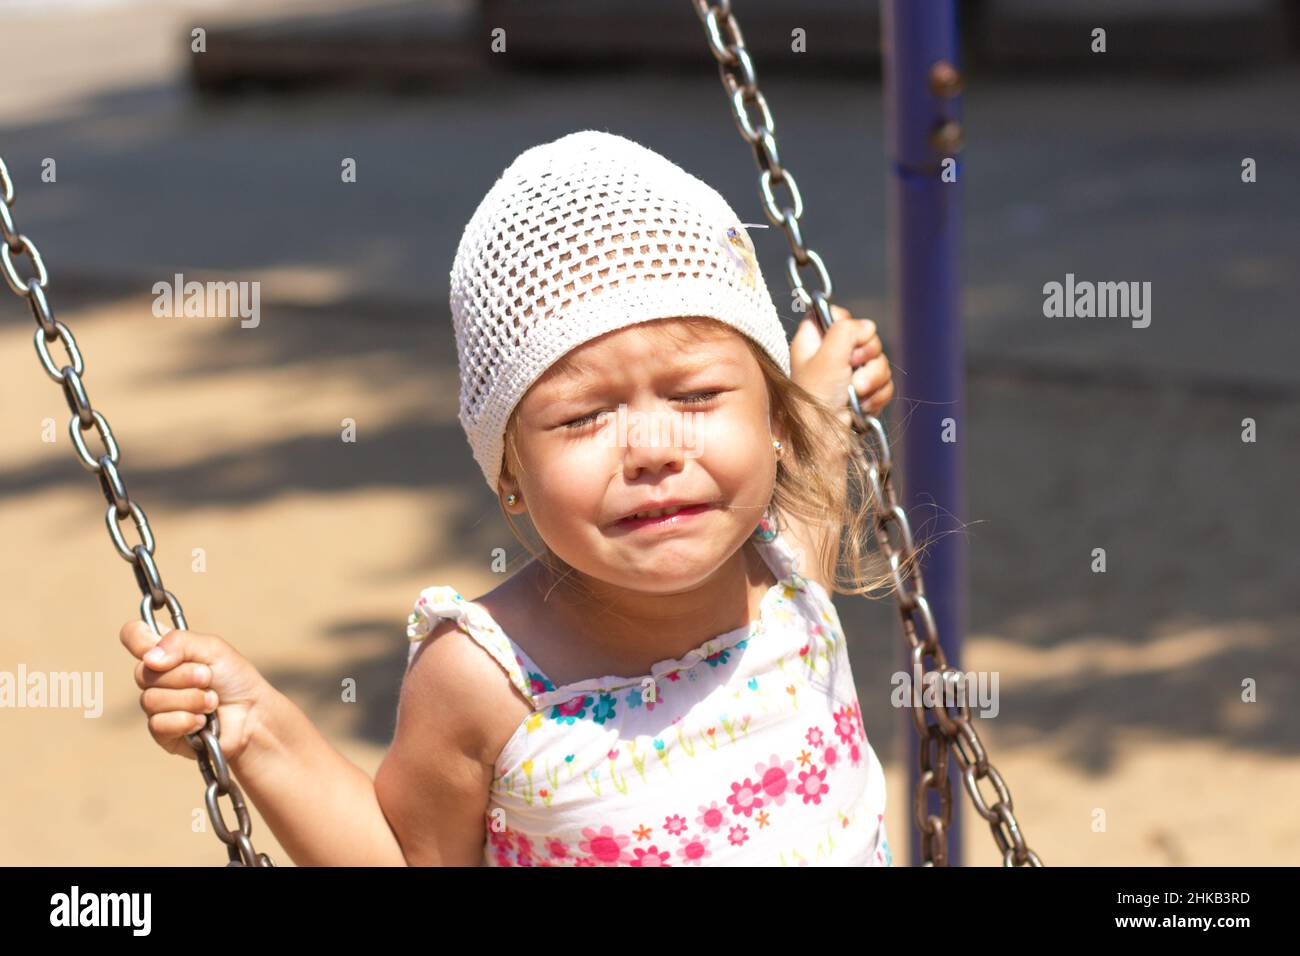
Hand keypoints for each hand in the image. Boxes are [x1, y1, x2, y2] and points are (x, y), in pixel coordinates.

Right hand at [120, 620, 269, 767]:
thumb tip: (150, 658)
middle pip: (142, 673)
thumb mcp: (213, 649)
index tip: (161, 651)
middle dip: (183, 676)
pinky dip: (186, 720)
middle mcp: (156, 677)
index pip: (132, 635)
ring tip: (212, 701)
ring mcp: (157, 705)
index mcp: (165, 651)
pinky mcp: (162, 732)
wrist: (253, 714)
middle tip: (208, 678)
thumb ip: (180, 643)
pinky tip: (202, 721)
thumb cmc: (234, 678)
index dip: (139, 640)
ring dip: (190, 699)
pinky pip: (158, 724)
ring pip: (151, 700)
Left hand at [789, 304, 893, 427]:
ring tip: (855, 394)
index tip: (846, 338)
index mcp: (812, 341)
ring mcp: (848, 375)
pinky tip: (863, 406)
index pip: (834, 313)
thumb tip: (865, 326)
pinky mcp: (863, 394)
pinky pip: (884, 383)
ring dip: (872, 379)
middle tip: (851, 371)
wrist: (824, 442)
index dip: (847, 323)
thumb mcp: (827, 357)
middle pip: (865, 336)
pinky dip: (877, 395)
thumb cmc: (816, 401)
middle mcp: (830, 355)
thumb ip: (846, 330)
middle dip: (866, 356)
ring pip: (879, 361)